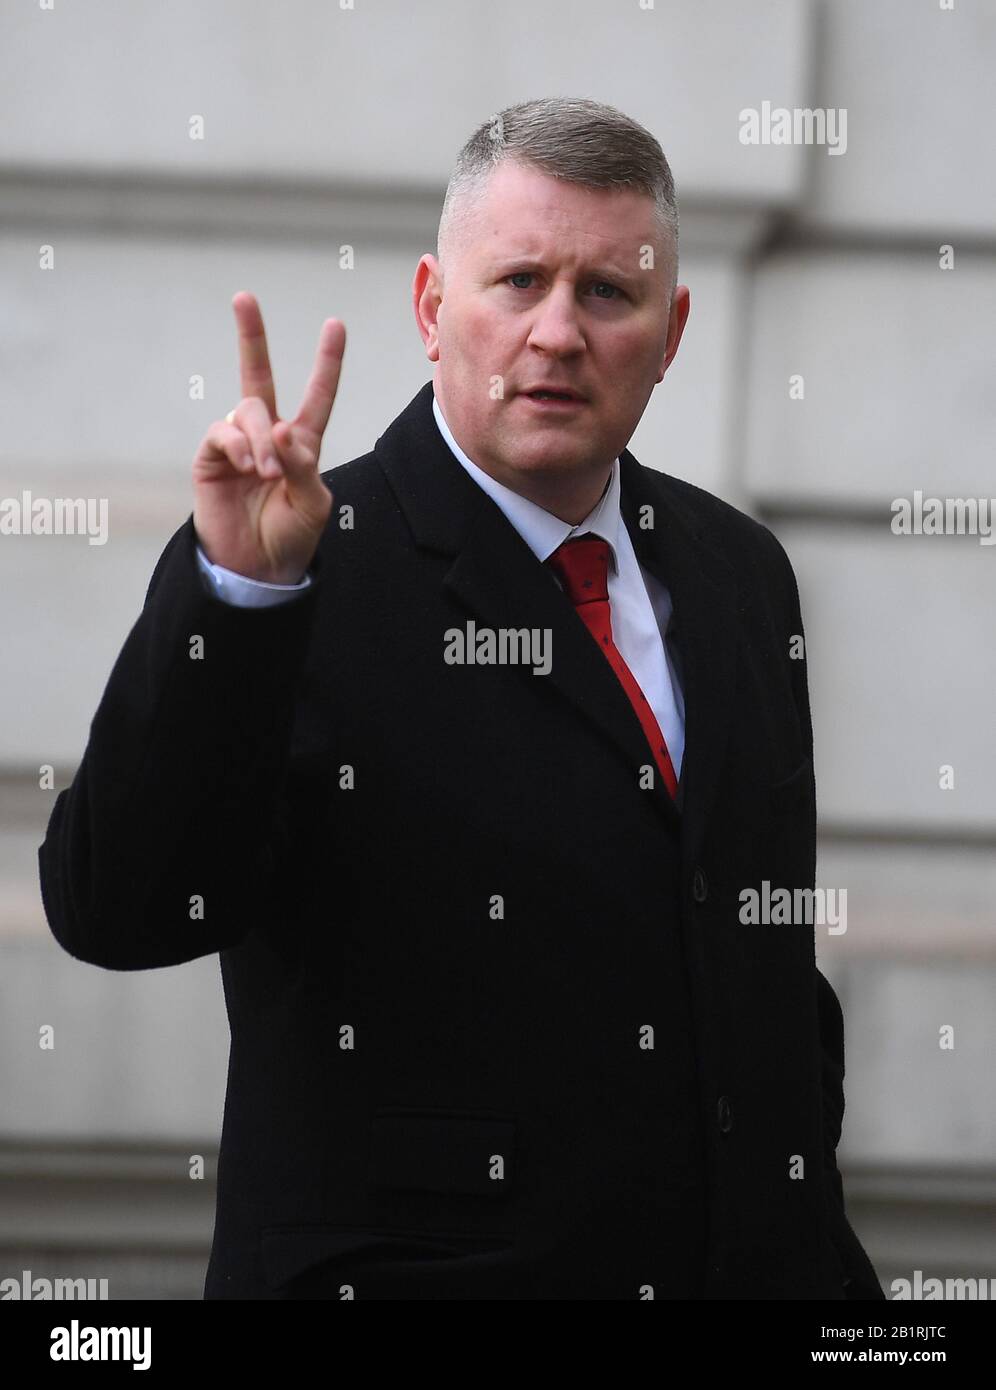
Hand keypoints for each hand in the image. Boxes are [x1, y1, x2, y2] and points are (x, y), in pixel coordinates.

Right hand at [192, 291, 344, 582]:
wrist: (256, 569)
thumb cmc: (291, 538)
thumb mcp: (312, 503)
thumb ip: (302, 464)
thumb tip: (279, 428)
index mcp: (301, 444)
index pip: (317, 397)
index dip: (326, 363)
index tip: (335, 325)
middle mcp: (267, 436)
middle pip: (257, 375)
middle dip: (251, 336)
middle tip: (243, 297)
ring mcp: (236, 443)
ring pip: (249, 411)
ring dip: (260, 439)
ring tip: (265, 473)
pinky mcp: (211, 457)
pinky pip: (223, 432)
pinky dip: (238, 446)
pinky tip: (246, 467)